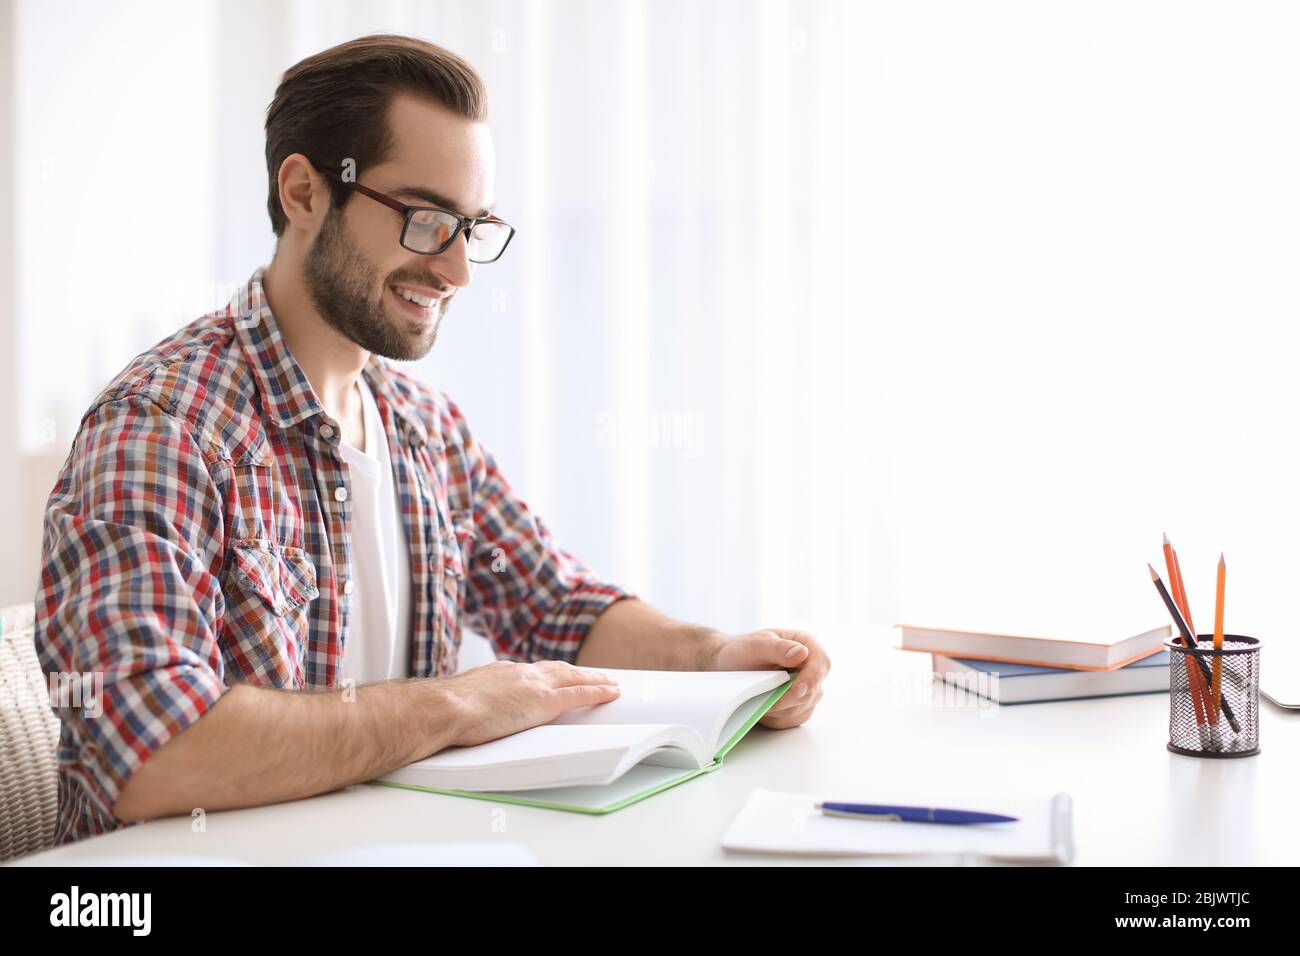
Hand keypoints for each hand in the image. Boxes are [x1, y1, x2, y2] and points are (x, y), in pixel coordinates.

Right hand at [442, 659, 621, 747]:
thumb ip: (475, 700)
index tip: (560, 674)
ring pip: (574, 677)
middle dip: (579, 672)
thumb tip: (471, 709)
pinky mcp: (543, 702)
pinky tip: (612, 693)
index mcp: (502, 672)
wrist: (444, 708)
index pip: (534, 670)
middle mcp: (521, 673)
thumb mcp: (463, 699)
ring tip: (611, 682)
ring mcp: (534, 686)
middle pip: (559, 669)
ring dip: (595, 678)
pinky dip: (598, 692)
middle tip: (597, 674)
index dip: (551, 672)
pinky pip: (580, 694)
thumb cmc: (444, 710)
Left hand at [705, 629, 828, 728]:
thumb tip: (802, 653)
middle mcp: (811, 667)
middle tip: (764, 699)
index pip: (821, 664)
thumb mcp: (755, 645)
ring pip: (804, 708)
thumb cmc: (743, 651)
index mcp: (806, 644)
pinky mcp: (799, 706)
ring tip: (758, 699)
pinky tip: (762, 707)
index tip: (796, 690)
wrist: (731, 666)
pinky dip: (777, 718)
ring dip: (780, 710)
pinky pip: (794, 720)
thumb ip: (778, 648)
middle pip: (814, 691)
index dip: (812, 679)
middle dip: (788, 699)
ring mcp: (808, 689)